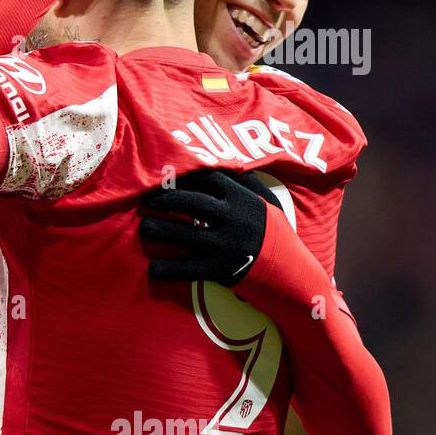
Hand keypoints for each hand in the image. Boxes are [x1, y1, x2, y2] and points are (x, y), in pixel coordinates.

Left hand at [139, 169, 282, 285]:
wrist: (291, 272)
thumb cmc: (271, 232)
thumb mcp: (266, 202)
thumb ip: (245, 183)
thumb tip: (221, 162)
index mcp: (242, 199)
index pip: (206, 179)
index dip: (182, 176)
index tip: (164, 176)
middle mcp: (233, 219)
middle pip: (191, 203)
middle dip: (165, 199)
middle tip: (146, 200)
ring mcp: (226, 245)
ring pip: (185, 235)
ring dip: (159, 230)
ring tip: (145, 228)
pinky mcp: (221, 270)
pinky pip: (188, 269)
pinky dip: (168, 270)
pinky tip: (153, 268)